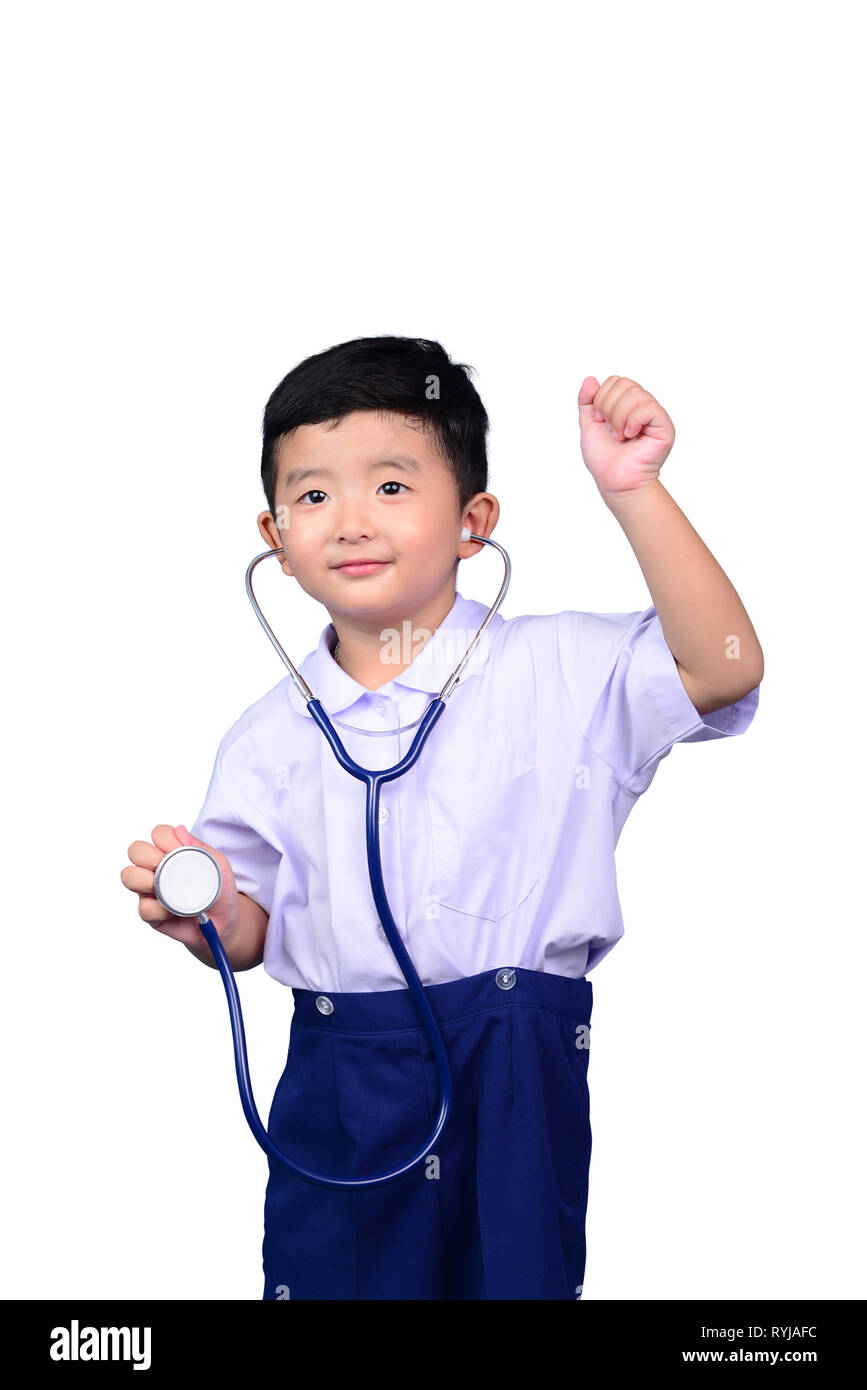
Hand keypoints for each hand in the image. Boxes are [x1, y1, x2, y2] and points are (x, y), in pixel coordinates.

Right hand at [121, 823, 238, 951]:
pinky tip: (175, 912)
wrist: (224, 921)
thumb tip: (180, 830)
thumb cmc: (218, 889)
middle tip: (165, 868)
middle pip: (135, 850)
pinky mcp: (149, 912)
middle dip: (147, 856)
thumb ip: (200, 848)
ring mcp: (149, 889)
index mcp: (172, 851)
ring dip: (145, 881)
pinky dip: (161, 910)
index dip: (165, 839)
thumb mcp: (218, 866)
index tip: (181, 851)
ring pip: (129, 876)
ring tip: (166, 890)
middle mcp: (156, 867)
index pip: (158, 833)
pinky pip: (144, 907)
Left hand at [578, 375, 674, 501]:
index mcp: (627, 405)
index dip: (602, 397)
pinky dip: (633, 421)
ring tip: (620, 436)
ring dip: (619, 417)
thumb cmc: (605, 459)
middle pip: (625, 383)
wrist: (615, 482)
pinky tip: (630, 435)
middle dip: (609, 406)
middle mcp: (642, 407)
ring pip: (636, 394)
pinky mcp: (664, 427)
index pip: (616, 381)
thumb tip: (591, 379)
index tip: (599, 420)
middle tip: (610, 429)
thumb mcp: (588, 425)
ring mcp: (655, 416)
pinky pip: (649, 408)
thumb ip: (587, 401)